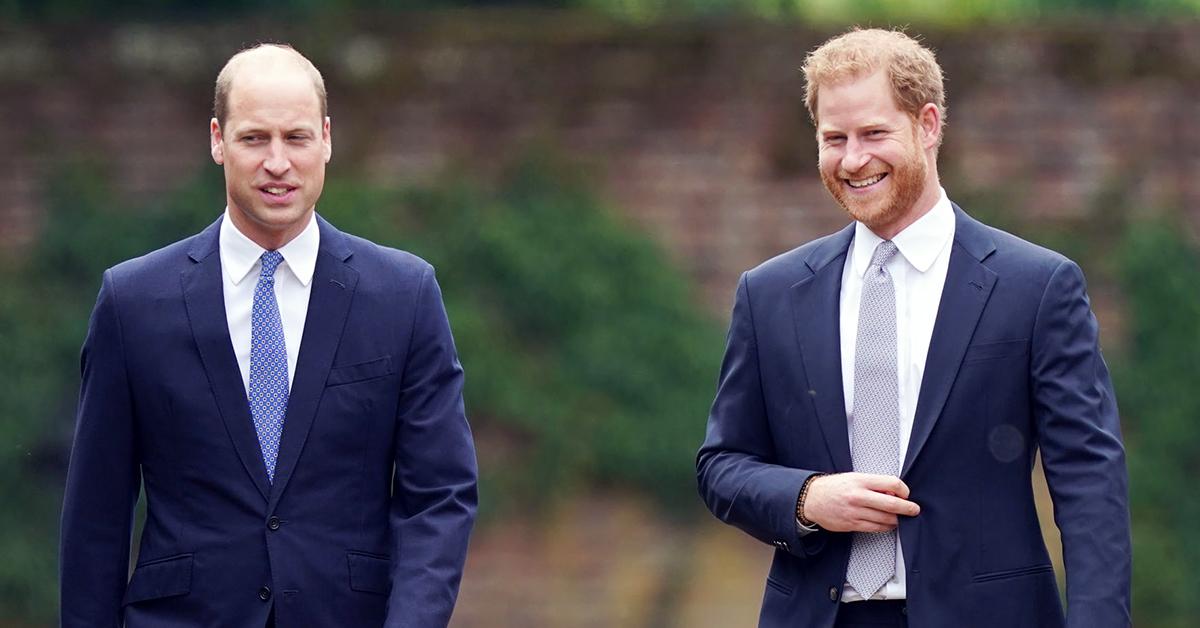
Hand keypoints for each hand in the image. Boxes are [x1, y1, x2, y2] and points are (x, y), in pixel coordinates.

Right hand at [802, 473, 919, 532]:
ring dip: (897, 519)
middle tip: (914, 509)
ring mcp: (855, 511)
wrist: (811, 499)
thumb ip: (873, 484)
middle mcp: (858, 496)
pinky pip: (876, 528)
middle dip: (907, 508)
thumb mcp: (853, 477)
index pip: (891, 483)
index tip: (906, 494)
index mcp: (860, 480)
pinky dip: (885, 527)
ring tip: (899, 517)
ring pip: (886, 519)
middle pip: (892, 503)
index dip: (903, 490)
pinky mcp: (852, 524)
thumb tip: (893, 492)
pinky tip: (887, 524)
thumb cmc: (833, 487)